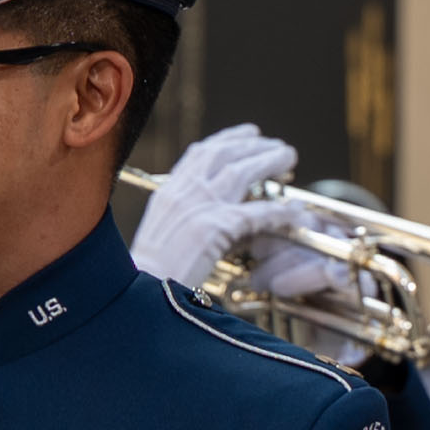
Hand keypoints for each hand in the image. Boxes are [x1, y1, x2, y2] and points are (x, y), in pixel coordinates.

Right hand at [126, 123, 298, 289]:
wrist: (136, 295)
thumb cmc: (149, 274)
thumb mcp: (161, 234)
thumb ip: (182, 215)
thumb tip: (211, 213)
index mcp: (167, 192)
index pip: (200, 152)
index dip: (228, 139)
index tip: (249, 134)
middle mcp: (182, 193)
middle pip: (224, 154)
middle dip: (255, 146)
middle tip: (278, 147)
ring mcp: (198, 208)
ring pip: (242, 172)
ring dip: (269, 162)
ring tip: (289, 160)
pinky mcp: (214, 228)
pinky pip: (255, 213)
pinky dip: (277, 211)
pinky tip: (292, 212)